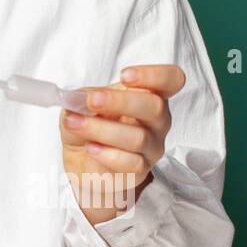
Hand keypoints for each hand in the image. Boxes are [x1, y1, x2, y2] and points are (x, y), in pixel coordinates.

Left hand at [59, 64, 184, 225]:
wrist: (83, 162)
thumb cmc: (90, 126)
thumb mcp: (80, 104)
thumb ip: (82, 98)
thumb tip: (78, 99)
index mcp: (149, 95)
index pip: (171, 79)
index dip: (154, 75)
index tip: (124, 76)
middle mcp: (157, 121)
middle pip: (155, 107)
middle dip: (119, 101)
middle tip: (91, 101)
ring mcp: (152, 147)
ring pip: (138, 137)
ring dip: (102, 128)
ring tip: (75, 123)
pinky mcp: (140, 171)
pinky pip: (131, 163)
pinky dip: (106, 153)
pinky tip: (90, 147)